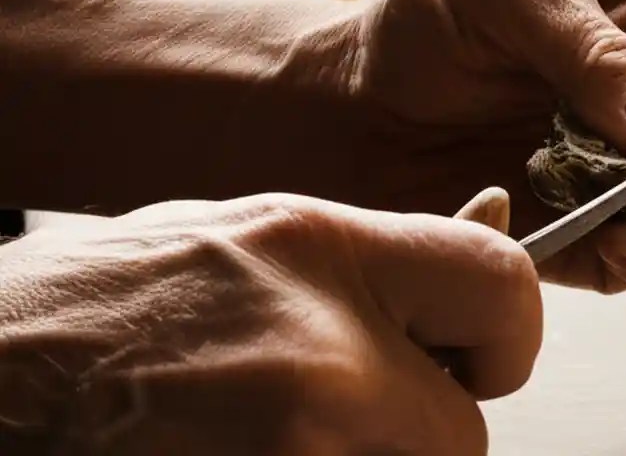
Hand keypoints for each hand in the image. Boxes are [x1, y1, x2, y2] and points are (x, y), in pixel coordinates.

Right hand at [0, 190, 538, 454]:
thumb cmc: (90, 312)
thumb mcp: (239, 237)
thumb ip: (371, 251)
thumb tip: (492, 223)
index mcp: (317, 252)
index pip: (505, 284)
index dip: (505, 332)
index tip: (478, 354)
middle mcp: (318, 356)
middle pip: (465, 434)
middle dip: (421, 432)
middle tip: (348, 411)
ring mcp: (292, 452)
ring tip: (274, 431)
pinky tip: (246, 452)